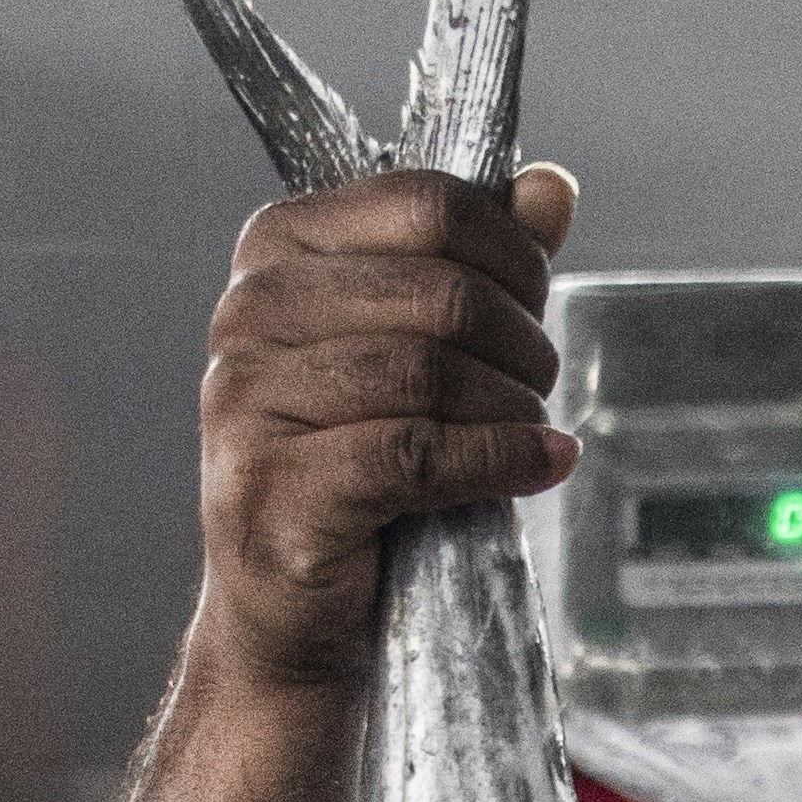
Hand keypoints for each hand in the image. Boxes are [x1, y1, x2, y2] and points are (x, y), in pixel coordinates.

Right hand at [194, 157, 579, 698]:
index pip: (426, 205)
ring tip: (534, 430)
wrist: (294, 612)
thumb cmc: (357, 473)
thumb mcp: (416, 352)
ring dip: (511, 404)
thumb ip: (476, 266)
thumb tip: (551, 188)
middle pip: (439, 290)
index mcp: (280, 248)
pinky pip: (415, 452)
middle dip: (519, 337)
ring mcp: (249, 399)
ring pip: (428, 370)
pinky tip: (541, 465)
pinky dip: (498, 460)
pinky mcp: (275, 486)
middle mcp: (250, 310)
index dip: (511, 253)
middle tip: (539, 381)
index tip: (537, 304)